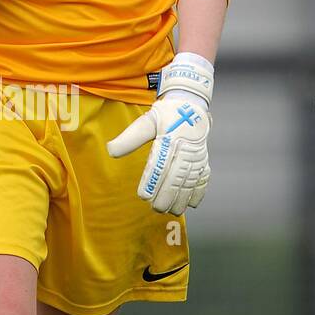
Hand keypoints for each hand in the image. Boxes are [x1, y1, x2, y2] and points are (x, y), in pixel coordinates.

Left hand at [106, 52, 213, 213]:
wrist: (191, 103)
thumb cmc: (166, 114)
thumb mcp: (146, 121)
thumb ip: (130, 138)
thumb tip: (111, 151)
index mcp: (170, 138)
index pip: (159, 164)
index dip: (152, 181)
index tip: (144, 196)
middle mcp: (185, 148)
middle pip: (176, 176)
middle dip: (167, 195)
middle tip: (156, 209)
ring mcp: (196, 154)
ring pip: (191, 180)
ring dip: (183, 197)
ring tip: (173, 211)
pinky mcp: (203, 158)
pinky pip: (204, 177)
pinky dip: (199, 191)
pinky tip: (192, 204)